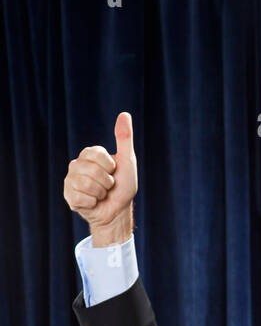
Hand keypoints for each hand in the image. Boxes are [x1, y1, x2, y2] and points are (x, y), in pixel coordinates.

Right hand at [63, 111, 137, 244]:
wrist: (118, 212)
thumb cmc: (123, 186)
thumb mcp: (128, 161)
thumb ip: (125, 138)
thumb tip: (124, 114)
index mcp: (89, 154)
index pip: (97, 155)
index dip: (110, 167)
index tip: (113, 171)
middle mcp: (77, 164)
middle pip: (91, 171)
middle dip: (106, 182)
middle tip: (108, 186)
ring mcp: (71, 180)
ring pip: (85, 184)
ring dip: (100, 193)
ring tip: (101, 194)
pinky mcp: (68, 196)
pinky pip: (80, 198)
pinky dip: (92, 203)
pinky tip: (93, 202)